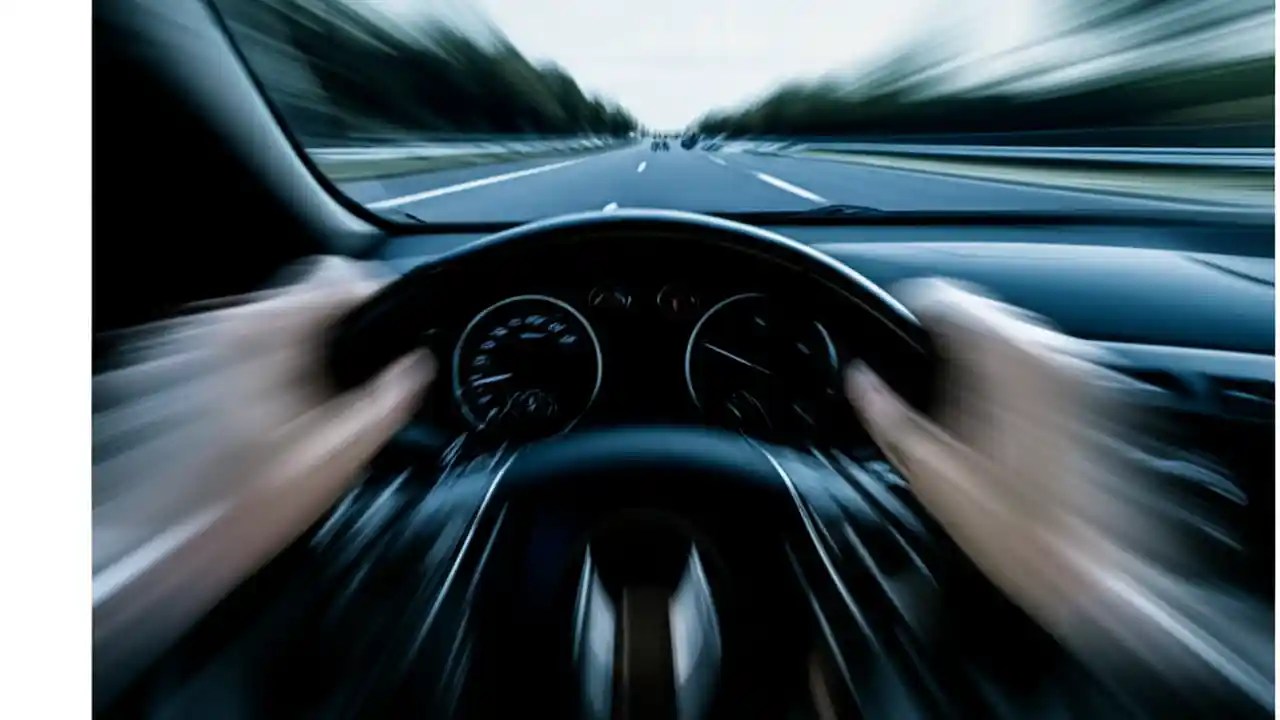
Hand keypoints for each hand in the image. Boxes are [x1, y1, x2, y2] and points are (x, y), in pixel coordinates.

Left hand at [93, 257, 433, 700]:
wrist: (163, 548)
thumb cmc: (240, 509)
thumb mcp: (337, 457)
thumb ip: (389, 400)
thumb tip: (417, 368)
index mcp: (259, 334)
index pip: (336, 277)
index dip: (375, 301)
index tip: (393, 326)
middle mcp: (211, 325)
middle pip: (298, 301)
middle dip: (330, 338)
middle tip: (343, 393)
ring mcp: (175, 342)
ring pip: (260, 324)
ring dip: (285, 354)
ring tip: (292, 417)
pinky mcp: (157, 365)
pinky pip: (223, 348)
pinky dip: (247, 370)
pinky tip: (252, 422)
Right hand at [845, 278, 1269, 712]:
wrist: (1092, 578)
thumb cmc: (1018, 533)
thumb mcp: (931, 475)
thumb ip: (885, 415)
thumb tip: (859, 381)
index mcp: (1009, 359)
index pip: (945, 295)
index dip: (905, 311)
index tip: (887, 336)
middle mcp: (1055, 353)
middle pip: (980, 310)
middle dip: (942, 339)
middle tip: (913, 385)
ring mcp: (1086, 373)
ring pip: (1014, 333)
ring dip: (979, 355)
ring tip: (954, 409)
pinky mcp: (1103, 396)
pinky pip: (1043, 362)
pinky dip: (1013, 376)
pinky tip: (996, 425)